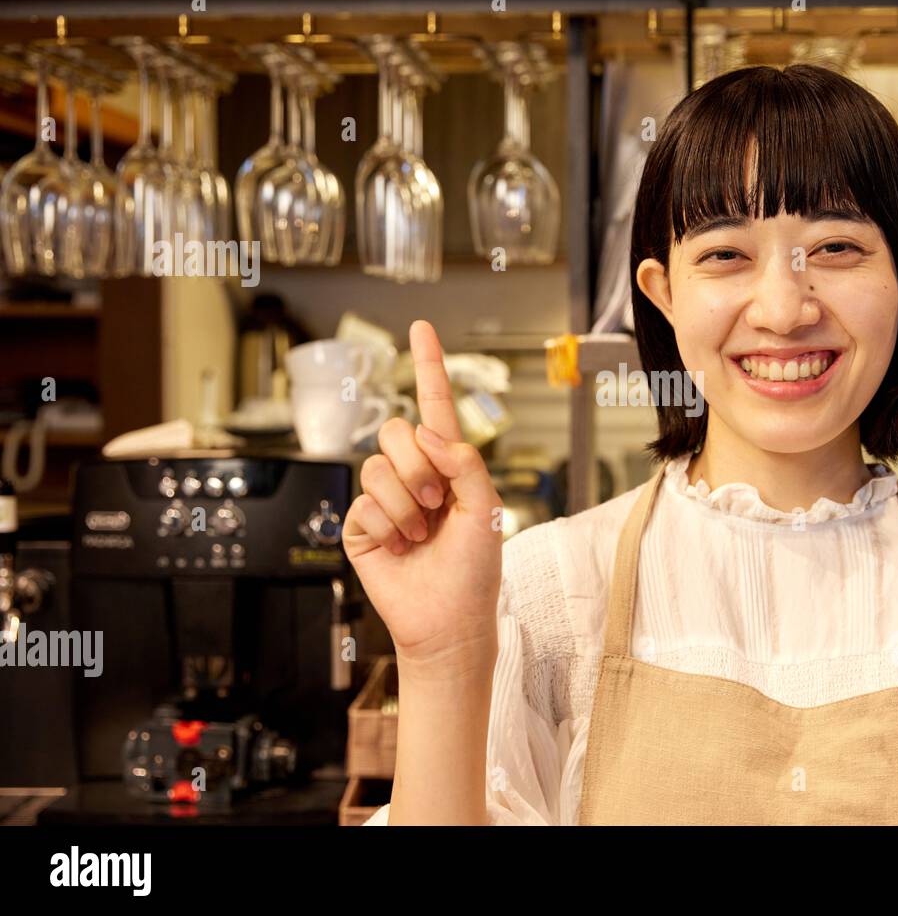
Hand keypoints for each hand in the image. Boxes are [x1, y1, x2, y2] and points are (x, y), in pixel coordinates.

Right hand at [343, 320, 503, 671]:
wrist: (448, 620)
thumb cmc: (475, 570)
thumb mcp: (485, 509)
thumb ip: (464, 462)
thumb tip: (425, 431)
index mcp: (449, 465)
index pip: (435, 406)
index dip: (429, 366)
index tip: (422, 328)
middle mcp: (414, 475)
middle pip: (396, 430)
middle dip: (419, 467)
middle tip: (436, 503)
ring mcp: (384, 498)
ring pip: (377, 466)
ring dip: (406, 503)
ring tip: (421, 534)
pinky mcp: (360, 524)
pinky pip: (364, 501)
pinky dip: (388, 525)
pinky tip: (400, 547)